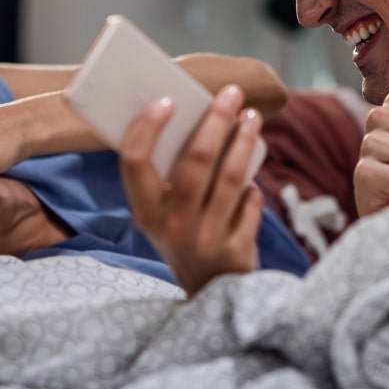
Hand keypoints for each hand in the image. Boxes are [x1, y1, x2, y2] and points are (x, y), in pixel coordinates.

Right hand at [119, 85, 262, 296]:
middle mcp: (172, 226)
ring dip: (244, 140)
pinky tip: (253, 178)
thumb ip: (167, 179)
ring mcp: (206, 239)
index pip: (135, 162)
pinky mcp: (237, 249)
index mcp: (145, 213)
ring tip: (252, 118)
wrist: (210, 294)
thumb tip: (191, 118)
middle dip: (217, 119)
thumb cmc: (184, 239)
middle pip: (197, 159)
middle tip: (232, 94)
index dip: (147, 128)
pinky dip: (253, 187)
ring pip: (231, 176)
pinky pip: (251, 202)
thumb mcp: (161, 217)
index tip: (167, 100)